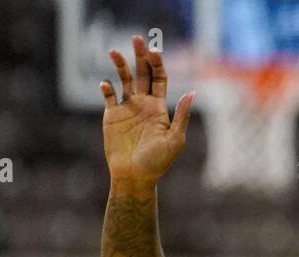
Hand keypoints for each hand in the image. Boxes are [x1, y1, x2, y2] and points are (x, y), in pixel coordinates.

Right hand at [101, 35, 193, 184]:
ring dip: (119, 65)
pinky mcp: (111, 116)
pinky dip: (106, 88)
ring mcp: (127, 108)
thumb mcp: (175, 140)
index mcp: (159, 108)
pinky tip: (107, 84)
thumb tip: (192, 93)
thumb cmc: (158, 162)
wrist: (135, 176)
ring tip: (114, 51)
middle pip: (142, 73)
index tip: (155, 51)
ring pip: (124, 80)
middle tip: (137, 38)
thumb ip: (181, 116)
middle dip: (140, 56)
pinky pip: (108, 96)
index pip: (159, 79)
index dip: (158, 64)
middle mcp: (143, 104)